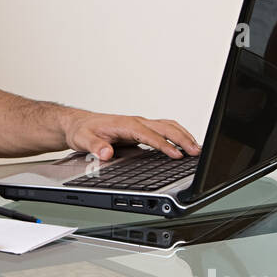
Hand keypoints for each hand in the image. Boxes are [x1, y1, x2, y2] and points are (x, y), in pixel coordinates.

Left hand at [63, 112, 200, 160]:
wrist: (79, 124)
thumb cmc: (83, 131)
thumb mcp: (83, 140)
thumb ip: (95, 146)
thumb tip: (106, 153)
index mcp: (125, 124)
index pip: (148, 134)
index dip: (163, 145)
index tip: (175, 155)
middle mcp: (135, 122)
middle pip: (164, 127)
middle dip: (182, 139)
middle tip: (195, 152)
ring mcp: (140, 124)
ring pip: (168, 126)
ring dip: (183, 136)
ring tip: (196, 149)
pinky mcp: (142, 129)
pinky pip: (164, 129)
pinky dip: (178, 135)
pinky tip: (185, 144)